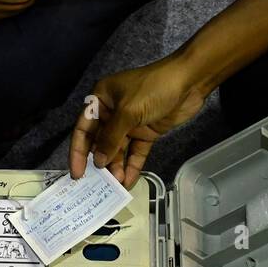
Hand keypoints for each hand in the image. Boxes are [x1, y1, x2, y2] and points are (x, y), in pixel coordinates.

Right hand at [69, 56, 210, 187]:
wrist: (189, 81)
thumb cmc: (153, 89)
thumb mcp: (128, 111)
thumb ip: (111, 138)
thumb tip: (99, 162)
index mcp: (101, 100)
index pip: (83, 129)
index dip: (78, 152)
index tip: (77, 174)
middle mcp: (112, 112)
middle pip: (100, 142)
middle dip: (100, 163)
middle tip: (99, 185)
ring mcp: (130, 123)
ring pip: (118, 150)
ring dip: (117, 167)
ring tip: (117, 185)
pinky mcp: (146, 132)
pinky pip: (136, 152)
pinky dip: (133, 165)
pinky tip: (129, 181)